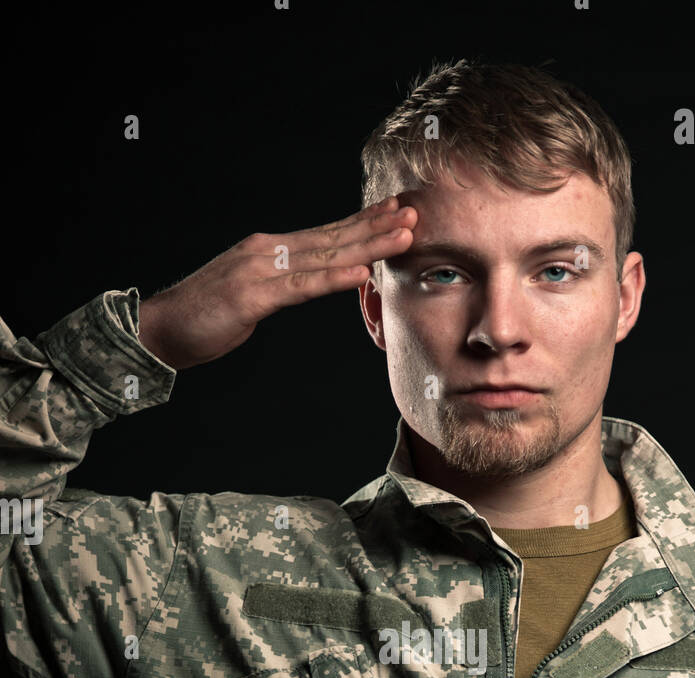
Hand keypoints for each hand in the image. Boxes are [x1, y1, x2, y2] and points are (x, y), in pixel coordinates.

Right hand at [137, 197, 416, 368]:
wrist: (160, 329)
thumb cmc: (205, 317)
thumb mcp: (252, 296)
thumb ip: (282, 285)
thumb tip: (311, 283)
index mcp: (269, 249)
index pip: (325, 233)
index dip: (362, 222)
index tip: (396, 213)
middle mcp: (267, 251)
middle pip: (332, 238)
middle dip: (376, 226)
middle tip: (414, 213)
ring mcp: (259, 271)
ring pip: (324, 256)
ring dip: (367, 245)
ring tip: (402, 235)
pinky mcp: (251, 296)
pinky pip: (300, 287)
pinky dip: (333, 279)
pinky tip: (360, 273)